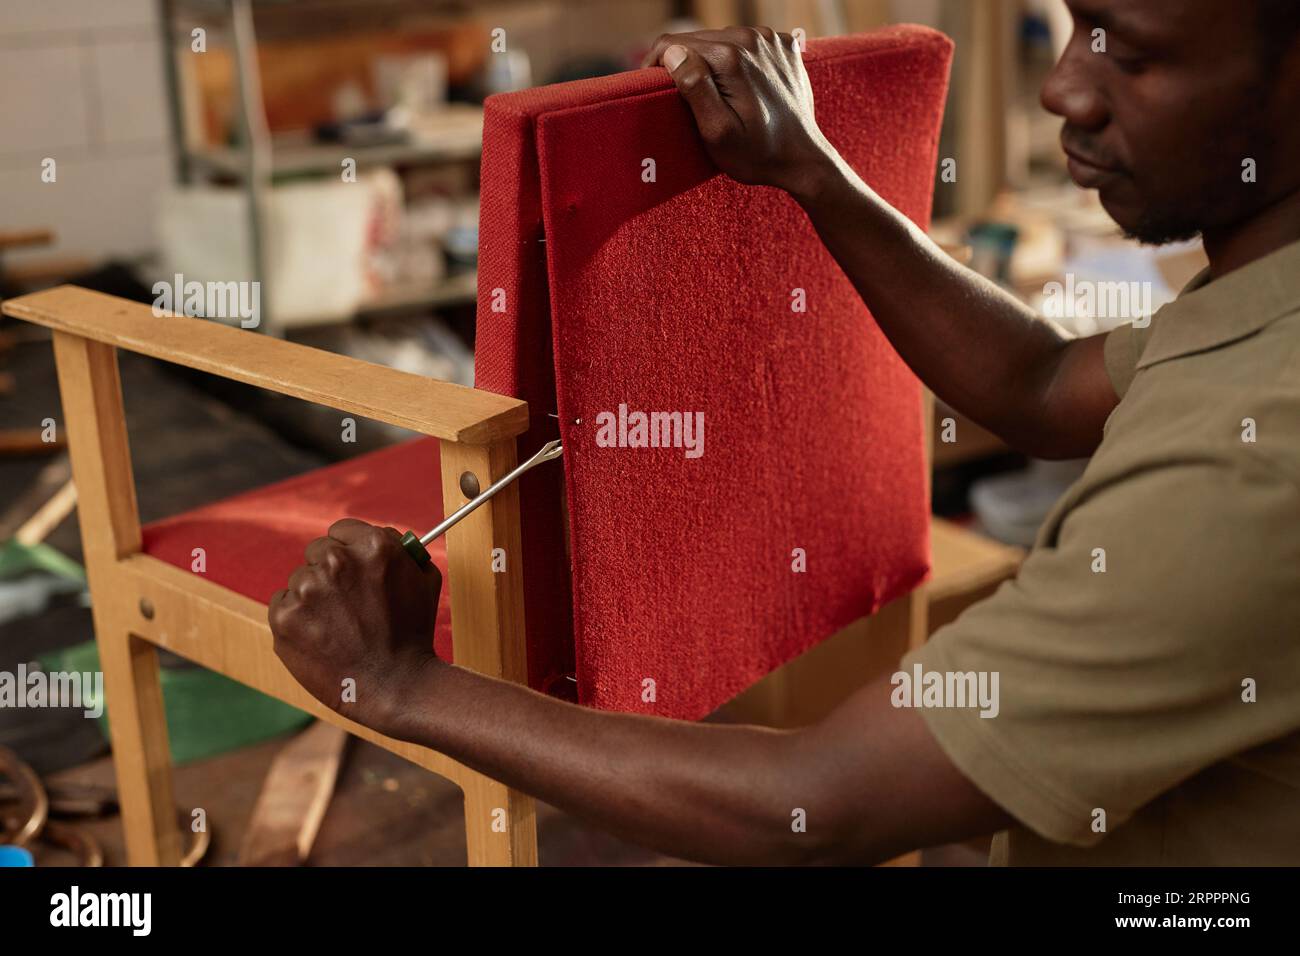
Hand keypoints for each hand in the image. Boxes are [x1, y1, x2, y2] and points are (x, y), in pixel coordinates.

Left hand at [269, 518, 441, 734]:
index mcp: (372, 545)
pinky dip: (296, 619)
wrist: (395, 685)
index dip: (349, 552)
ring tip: (337, 627)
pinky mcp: (283, 617)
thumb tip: (383, 536)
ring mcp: (306, 588)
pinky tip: (320, 637)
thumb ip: (402, 550)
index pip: (341, 531)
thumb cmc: (413, 633)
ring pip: (300, 579)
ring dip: (313, 597)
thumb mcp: (424, 579)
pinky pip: (282, 604)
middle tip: (345, 603)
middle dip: (330, 573)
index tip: (352, 571)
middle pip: (317, 552)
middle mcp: (336, 561)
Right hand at [642, 27, 839, 199]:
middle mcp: (752, 38)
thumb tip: (674, 54)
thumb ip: (695, 88)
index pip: (673, 44)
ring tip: (718, 98)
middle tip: (687, 102)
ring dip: (712, 64)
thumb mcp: (717, 132)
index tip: (656, 91)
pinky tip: (745, 89)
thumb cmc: (758, 154)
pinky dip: (739, 63)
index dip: (656, 66)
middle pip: (697, 40)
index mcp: (730, 56)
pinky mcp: (784, 46)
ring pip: (721, 39)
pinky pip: (747, 45)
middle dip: (685, 65)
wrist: (803, 160)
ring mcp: (771, 40)